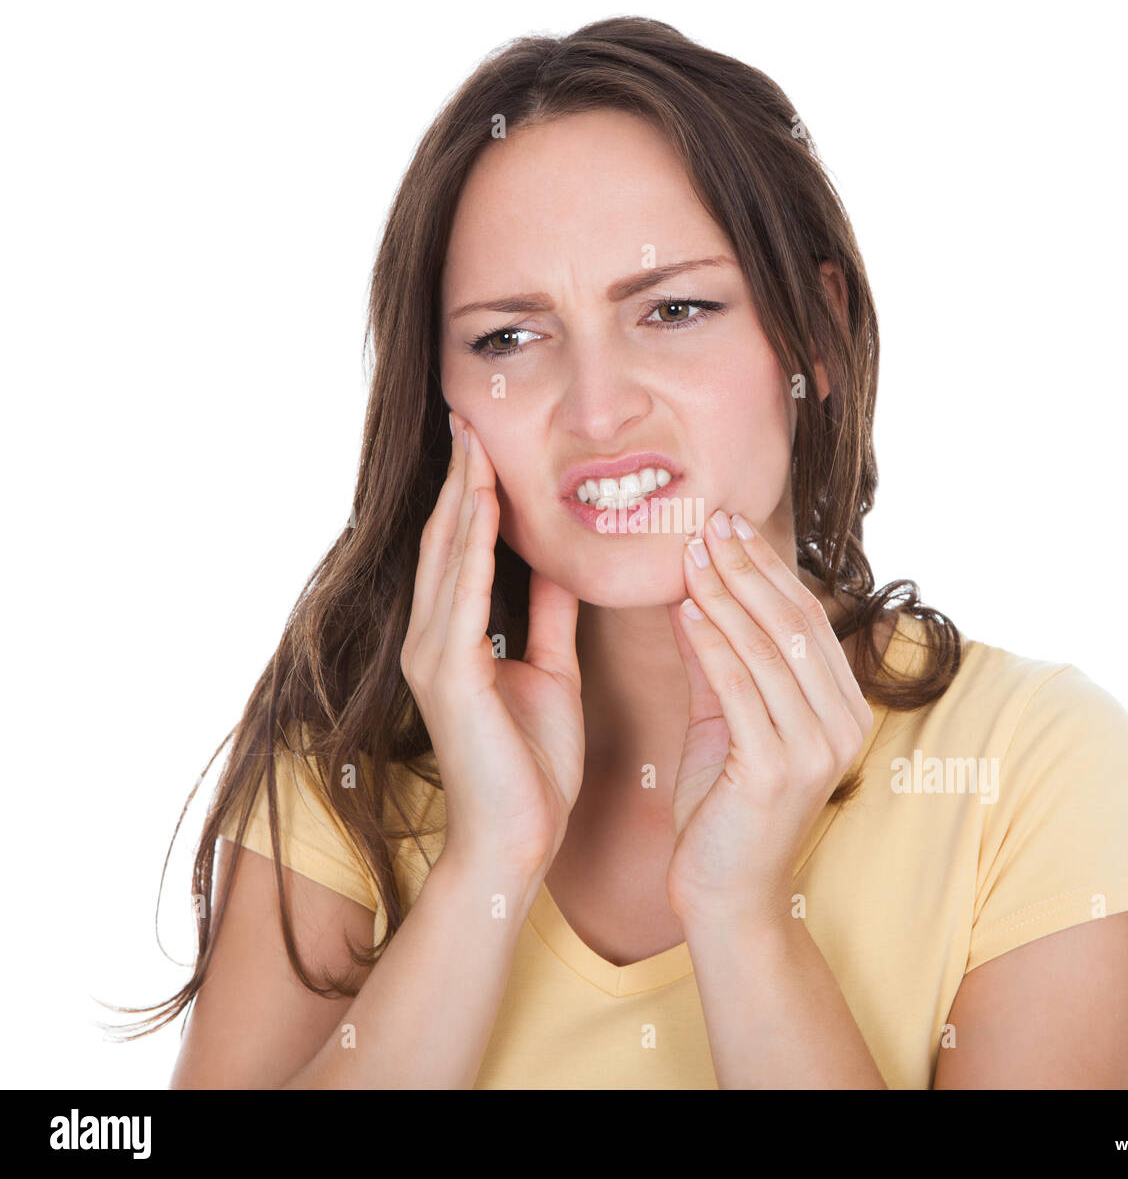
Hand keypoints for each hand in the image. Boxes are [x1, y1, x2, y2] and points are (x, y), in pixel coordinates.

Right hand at [400, 410, 584, 882]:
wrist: (518, 841)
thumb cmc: (533, 765)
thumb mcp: (551, 672)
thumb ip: (548, 618)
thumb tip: (563, 567)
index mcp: (457, 638)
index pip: (464, 549)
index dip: (473, 494)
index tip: (485, 442)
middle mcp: (433, 638)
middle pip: (446, 540)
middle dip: (459, 479)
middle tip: (468, 417)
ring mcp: (433, 655)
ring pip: (448, 557)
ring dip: (461, 497)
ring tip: (471, 442)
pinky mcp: (448, 675)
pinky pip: (462, 596)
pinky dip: (472, 547)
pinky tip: (481, 507)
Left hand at [665, 509, 873, 926]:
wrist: (726, 892)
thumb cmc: (725, 808)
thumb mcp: (725, 722)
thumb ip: (718, 662)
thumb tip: (694, 594)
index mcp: (842, 708)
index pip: (805, 619)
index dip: (766, 567)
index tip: (728, 525)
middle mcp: (842, 724)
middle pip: (792, 624)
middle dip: (746, 567)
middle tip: (708, 523)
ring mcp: (816, 748)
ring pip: (767, 649)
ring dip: (725, 595)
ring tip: (689, 555)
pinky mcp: (778, 769)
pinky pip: (740, 689)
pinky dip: (713, 645)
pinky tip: (687, 610)